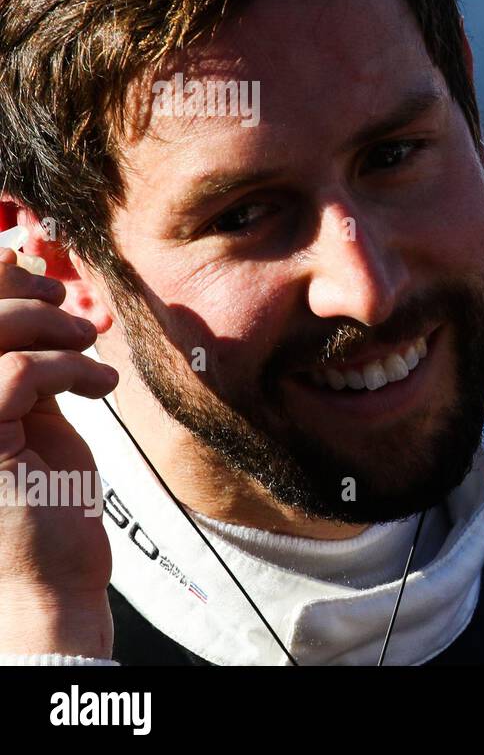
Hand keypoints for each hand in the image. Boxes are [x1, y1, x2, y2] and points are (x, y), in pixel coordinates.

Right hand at [0, 247, 118, 655]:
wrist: (52, 576)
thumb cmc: (43, 496)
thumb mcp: (30, 411)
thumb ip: (18, 356)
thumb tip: (28, 279)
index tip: (41, 275)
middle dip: (24, 298)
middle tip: (74, 315)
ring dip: (51, 331)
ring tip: (90, 349)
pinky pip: (13, 374)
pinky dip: (67, 368)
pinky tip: (102, 387)